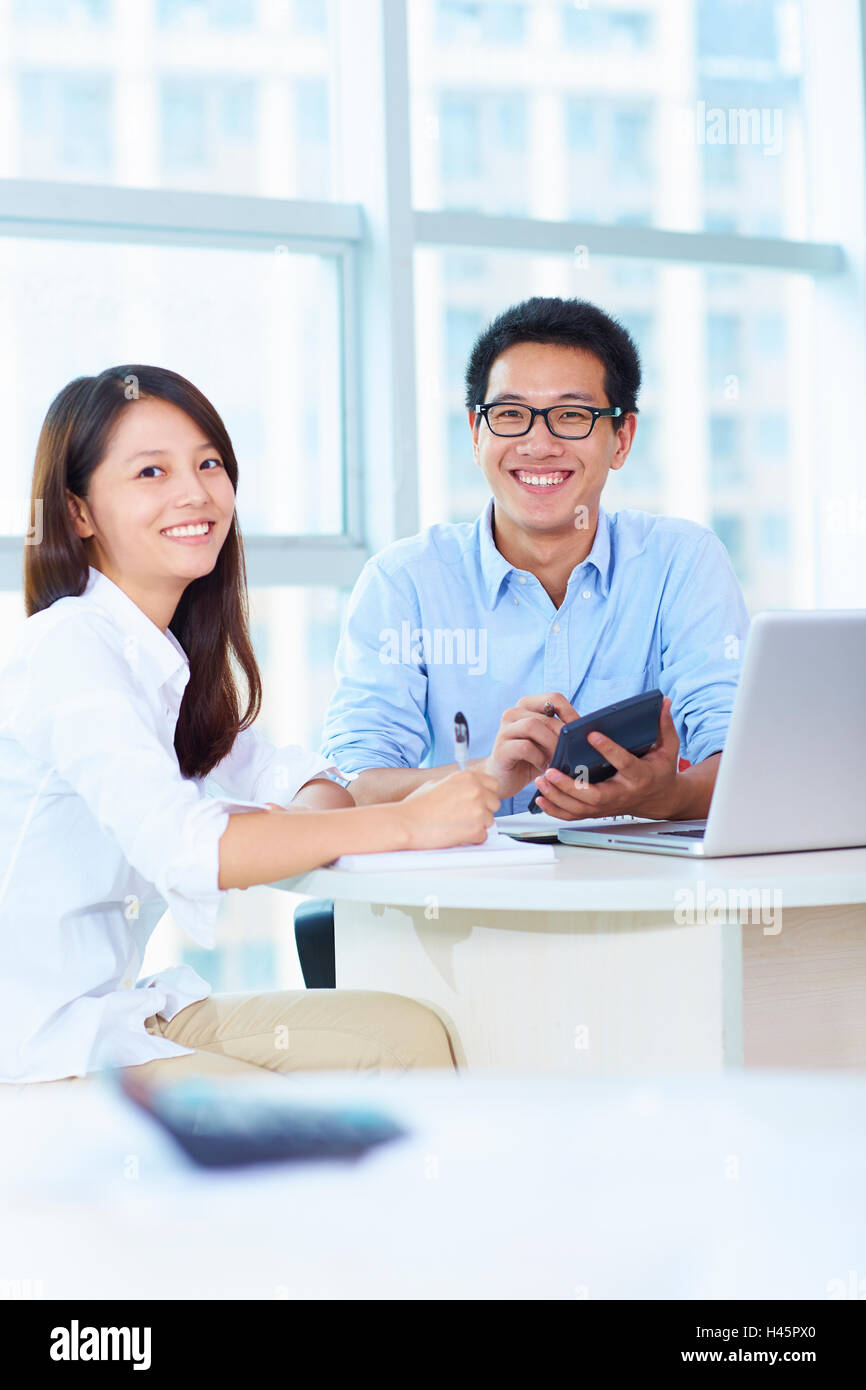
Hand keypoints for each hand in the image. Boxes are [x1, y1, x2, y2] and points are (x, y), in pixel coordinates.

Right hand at [402, 769, 500, 849]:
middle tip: (464, 816)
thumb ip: (457, 785)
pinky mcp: (476, 829)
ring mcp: (478, 810)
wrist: (407, 823)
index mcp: (467, 777)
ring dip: (477, 825)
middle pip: (494, 803)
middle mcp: (476, 790)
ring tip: (455, 825)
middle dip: (483, 811)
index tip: (478, 801)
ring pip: (490, 821)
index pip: (493, 785)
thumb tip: (467, 789)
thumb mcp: (437, 783)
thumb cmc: (417, 806)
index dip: (485, 795)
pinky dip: (472, 839)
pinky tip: (456, 834)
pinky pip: (483, 836)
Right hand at [483, 692, 578, 798]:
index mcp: (527, 706)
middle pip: (546, 717)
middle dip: (562, 736)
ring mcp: (505, 730)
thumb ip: (561, 733)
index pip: (554, 698)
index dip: (571, 713)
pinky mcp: (501, 748)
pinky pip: (524, 747)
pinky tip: (542, 766)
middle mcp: (513, 713)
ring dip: (551, 744)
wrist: (504, 779)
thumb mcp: (548, 742)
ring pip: (533, 726)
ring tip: (557, 759)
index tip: (581, 731)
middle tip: (571, 752)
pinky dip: (538, 758)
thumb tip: (587, 731)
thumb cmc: (531, 759)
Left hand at [532, 696, 680, 820]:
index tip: (592, 735)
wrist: (659, 798)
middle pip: (594, 796)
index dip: (609, 749)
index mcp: (639, 776)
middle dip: (570, 786)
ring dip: (557, 796)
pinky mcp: (597, 811)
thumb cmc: (659, 770)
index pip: (624, 763)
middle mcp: (622, 793)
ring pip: (579, 808)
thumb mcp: (668, 748)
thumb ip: (664, 726)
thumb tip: (663, 702)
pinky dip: (556, 809)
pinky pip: (574, 815)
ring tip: (541, 779)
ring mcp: (608, 806)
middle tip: (551, 771)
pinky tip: (541, 797)